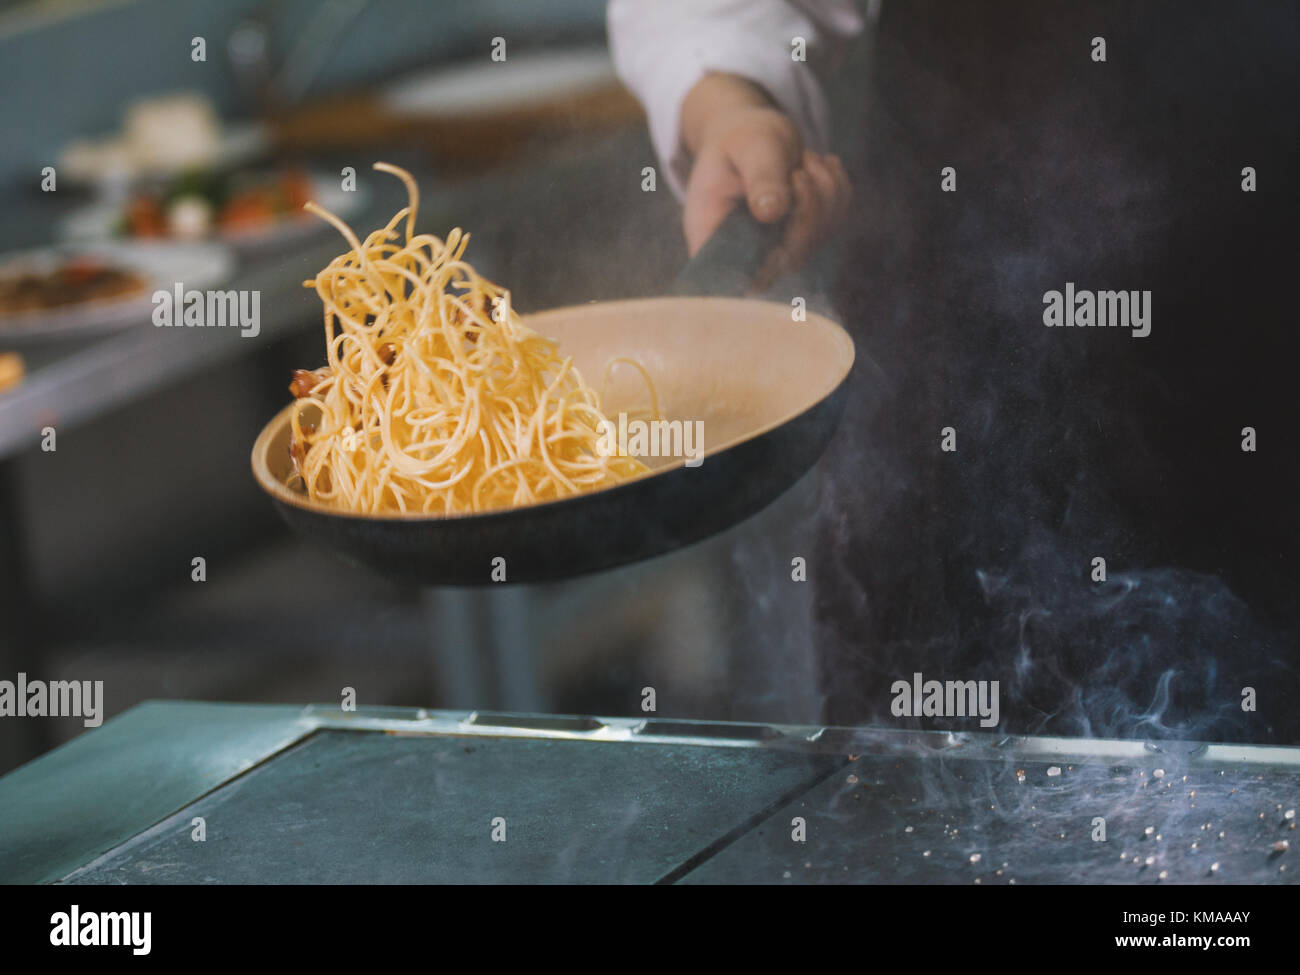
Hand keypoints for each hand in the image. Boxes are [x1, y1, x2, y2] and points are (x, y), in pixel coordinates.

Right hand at [680, 74, 850, 288]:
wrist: (751, 133)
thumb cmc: (740, 138)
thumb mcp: (748, 146)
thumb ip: (760, 176)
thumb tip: (771, 211)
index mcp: (712, 239)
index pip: (737, 278)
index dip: (770, 256)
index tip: (783, 205)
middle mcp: (745, 254)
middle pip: (789, 260)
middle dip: (809, 208)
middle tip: (800, 168)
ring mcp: (778, 249)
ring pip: (818, 240)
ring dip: (826, 192)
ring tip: (805, 159)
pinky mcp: (805, 237)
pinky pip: (836, 222)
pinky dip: (836, 189)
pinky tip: (817, 166)